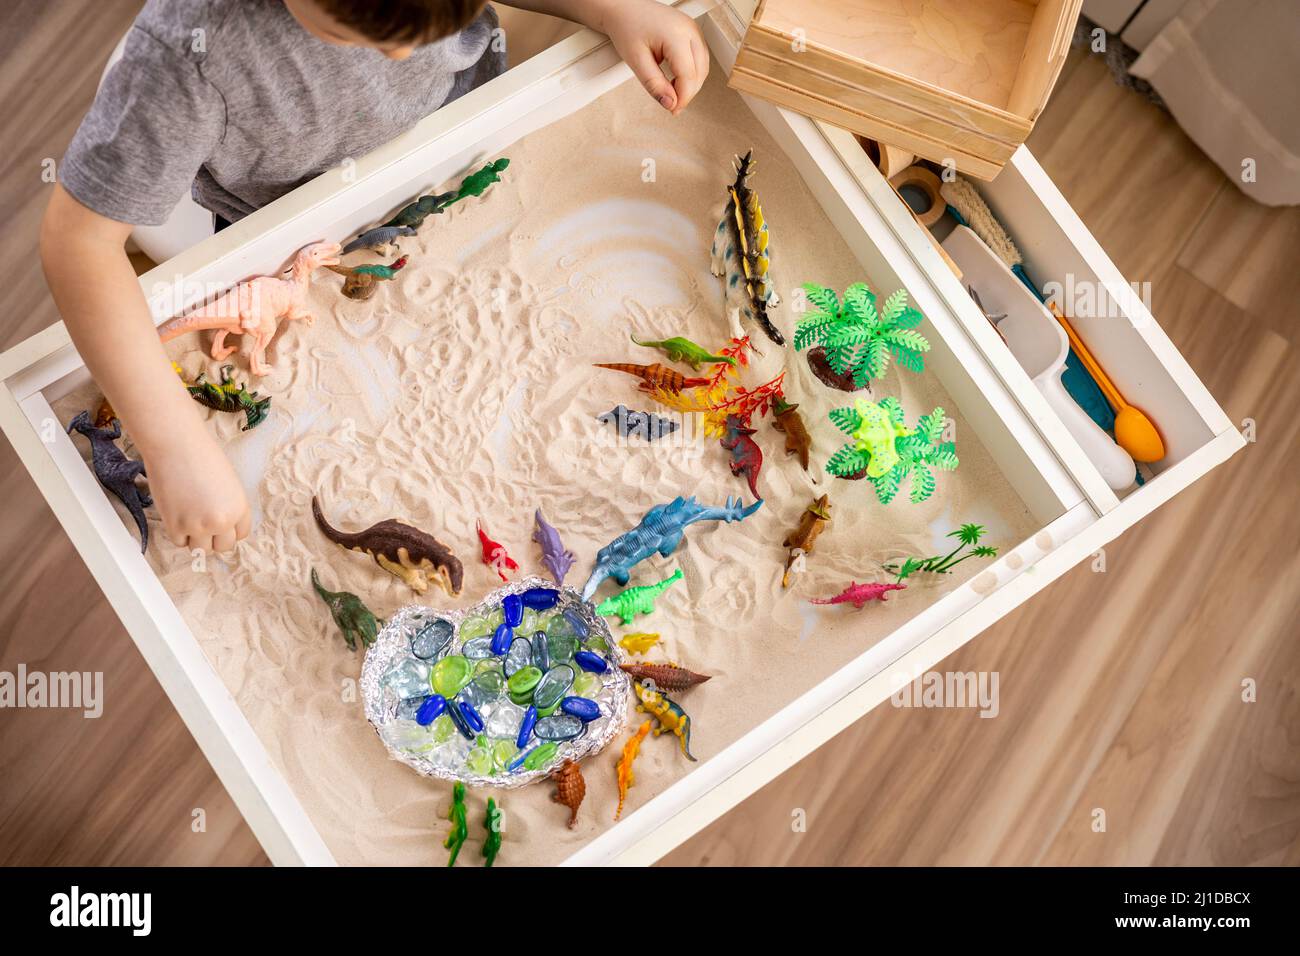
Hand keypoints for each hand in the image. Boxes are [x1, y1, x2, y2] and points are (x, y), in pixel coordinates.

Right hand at [144, 427, 250, 551]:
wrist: (175, 446)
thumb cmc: (202, 457)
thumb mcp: (229, 483)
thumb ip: (228, 506)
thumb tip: (221, 525)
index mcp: (240, 509)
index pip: (241, 534)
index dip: (229, 529)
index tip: (220, 524)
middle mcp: (222, 521)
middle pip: (222, 547)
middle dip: (214, 537)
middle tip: (203, 522)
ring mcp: (199, 526)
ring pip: (200, 549)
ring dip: (195, 538)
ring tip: (189, 518)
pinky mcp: (175, 526)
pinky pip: (179, 542)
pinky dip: (177, 533)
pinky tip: (176, 514)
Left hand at [601, 0, 707, 113]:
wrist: (623, 8)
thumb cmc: (627, 26)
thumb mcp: (636, 60)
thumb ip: (654, 84)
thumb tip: (670, 103)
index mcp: (676, 35)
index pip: (688, 75)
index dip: (683, 97)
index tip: (672, 109)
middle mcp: (689, 30)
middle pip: (699, 72)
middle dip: (687, 92)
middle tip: (671, 105)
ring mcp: (693, 29)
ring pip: (703, 67)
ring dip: (691, 84)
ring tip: (672, 92)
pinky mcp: (692, 32)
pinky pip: (699, 58)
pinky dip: (691, 73)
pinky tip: (677, 80)